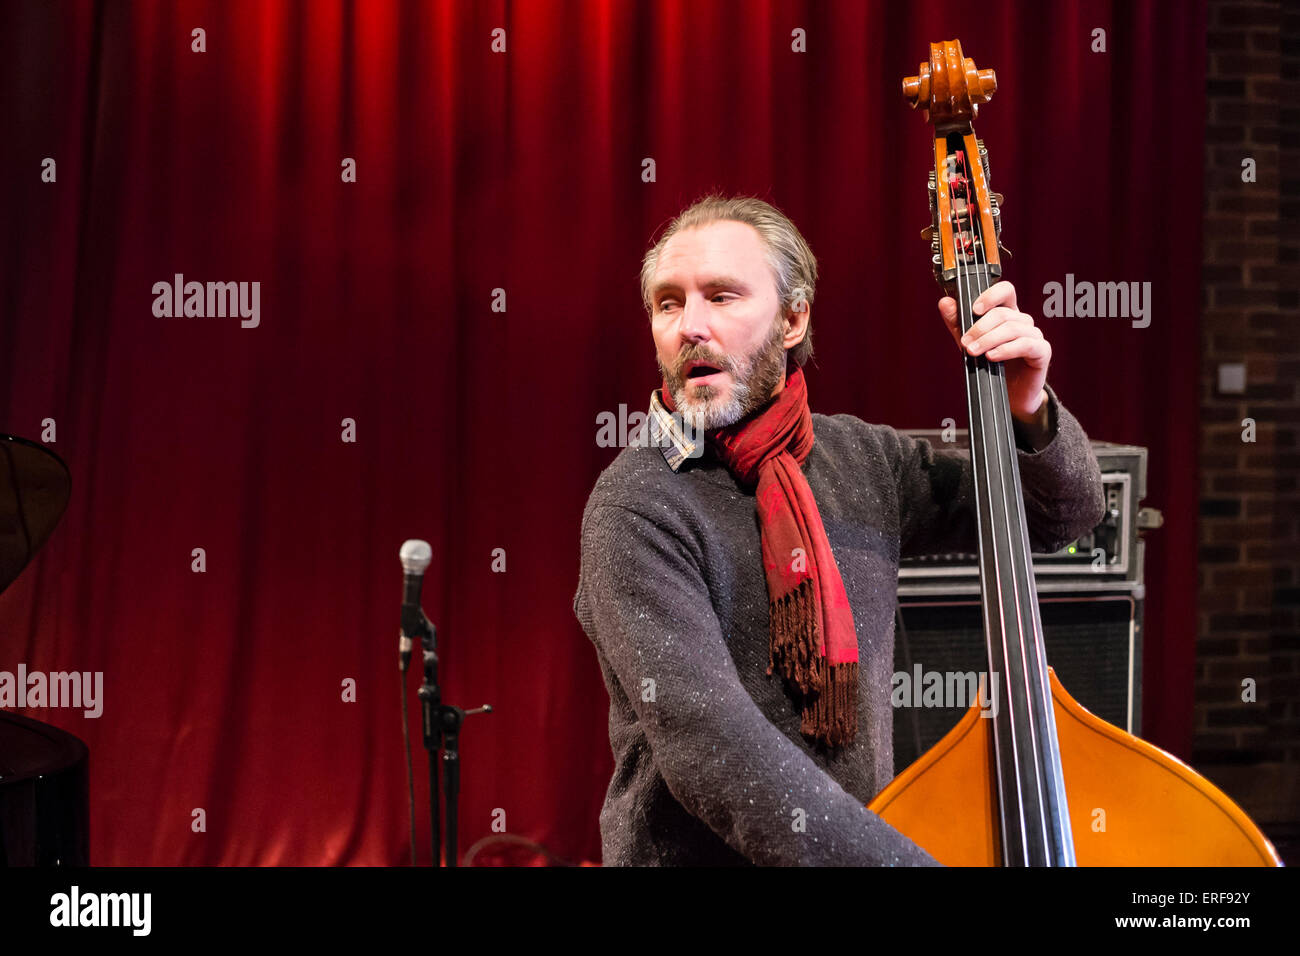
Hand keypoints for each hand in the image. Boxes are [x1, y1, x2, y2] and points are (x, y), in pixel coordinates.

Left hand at [938, 280, 1049, 422]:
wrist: (1008, 394)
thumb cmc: (991, 365)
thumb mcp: (970, 342)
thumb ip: (958, 323)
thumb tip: (945, 302)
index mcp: (1008, 313)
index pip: (1005, 291)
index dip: (991, 295)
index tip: (974, 309)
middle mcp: (1023, 321)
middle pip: (1003, 313)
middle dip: (980, 328)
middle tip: (965, 342)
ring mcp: (1034, 335)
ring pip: (1012, 328)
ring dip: (989, 339)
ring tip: (973, 351)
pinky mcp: (1042, 352)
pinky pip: (1026, 344)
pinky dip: (1006, 349)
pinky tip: (992, 356)